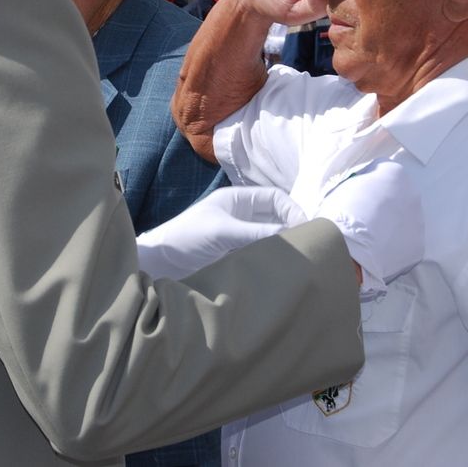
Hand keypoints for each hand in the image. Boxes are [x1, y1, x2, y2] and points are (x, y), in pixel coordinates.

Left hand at [136, 186, 307, 279]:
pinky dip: (272, 258)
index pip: (275, 198)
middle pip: (276, 216)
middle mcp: (240, 215)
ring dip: (282, 244)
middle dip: (292, 227)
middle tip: (307, 246)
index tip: (306, 228)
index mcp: (237, 200)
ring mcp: (238, 236)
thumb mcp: (223, 232)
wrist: (159, 265)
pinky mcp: (234, 255)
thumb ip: (257, 232)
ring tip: (298, 259)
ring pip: (270, 236)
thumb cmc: (186, 238)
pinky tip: (280, 269)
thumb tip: (292, 235)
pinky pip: (260, 252)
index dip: (293, 210)